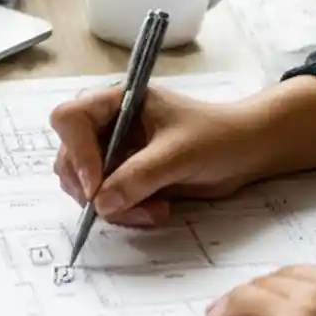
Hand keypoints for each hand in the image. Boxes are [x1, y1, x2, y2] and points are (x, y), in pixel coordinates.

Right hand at [48, 76, 315, 226]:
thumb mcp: (179, 154)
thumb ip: (139, 176)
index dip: (75, 152)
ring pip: (85, 187)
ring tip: (153, 211)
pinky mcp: (126, 179)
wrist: (247, 154)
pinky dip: (126, 213)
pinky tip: (158, 210)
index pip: (70, 119)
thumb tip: (100, 203)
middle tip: (120, 207)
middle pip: (69, 159)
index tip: (95, 185)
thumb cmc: (218, 137)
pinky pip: (107, 202)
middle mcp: (109, 126)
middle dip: (93, 189)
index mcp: (117, 102)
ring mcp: (115, 154)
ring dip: (114, 206)